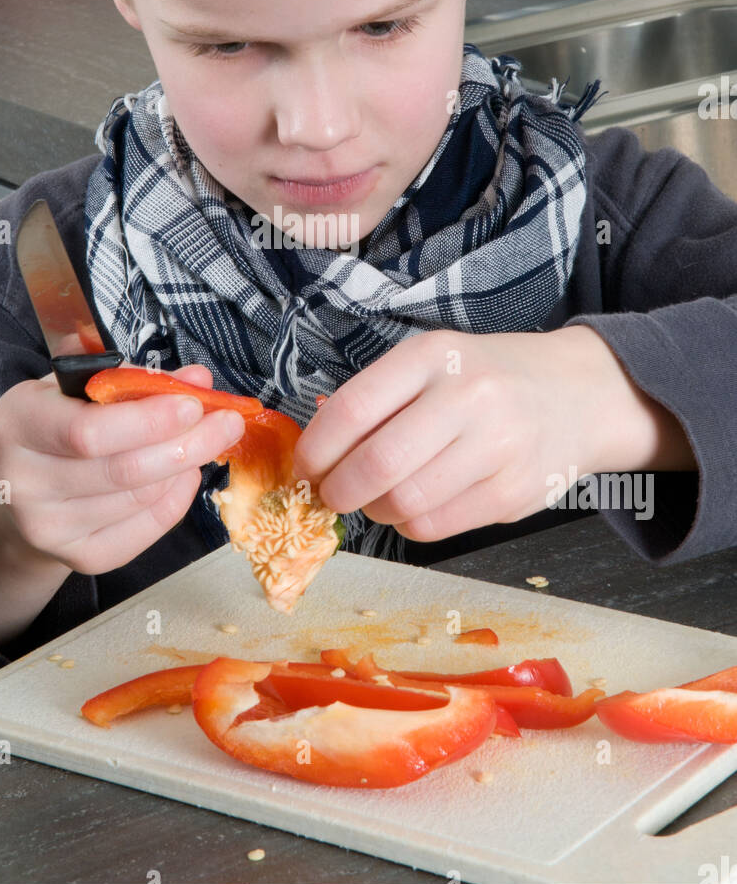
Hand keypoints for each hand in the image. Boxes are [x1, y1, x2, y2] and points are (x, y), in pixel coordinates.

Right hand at [0, 364, 245, 573]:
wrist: (23, 487)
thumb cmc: (58, 423)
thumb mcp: (79, 387)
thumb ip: (134, 378)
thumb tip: (197, 380)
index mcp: (17, 423)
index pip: (88, 432)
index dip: (148, 420)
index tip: (194, 403)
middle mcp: (23, 482)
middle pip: (123, 471)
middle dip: (187, 443)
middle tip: (228, 423)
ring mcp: (48, 528)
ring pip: (140, 498)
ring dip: (185, 467)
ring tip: (204, 442)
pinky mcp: (78, 558)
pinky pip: (145, 530)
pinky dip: (176, 501)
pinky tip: (184, 476)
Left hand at [290, 326, 645, 542]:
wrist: (579, 393)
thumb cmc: (487, 379)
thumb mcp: (433, 362)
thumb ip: (378, 397)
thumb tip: (315, 447)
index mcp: (433, 356)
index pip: (353, 408)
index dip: (316, 448)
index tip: (305, 466)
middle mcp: (468, 397)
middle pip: (377, 464)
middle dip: (338, 490)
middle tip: (332, 494)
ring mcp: (496, 447)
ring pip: (403, 503)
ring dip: (374, 510)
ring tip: (376, 497)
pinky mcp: (512, 494)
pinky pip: (434, 527)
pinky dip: (408, 524)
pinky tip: (413, 505)